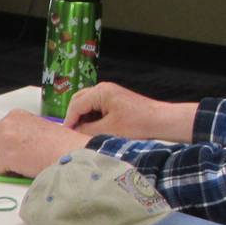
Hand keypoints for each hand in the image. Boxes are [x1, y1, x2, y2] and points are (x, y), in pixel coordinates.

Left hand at [0, 110, 91, 177]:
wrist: (71, 151)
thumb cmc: (59, 143)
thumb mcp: (35, 128)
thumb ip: (17, 131)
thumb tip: (2, 146)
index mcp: (15, 116)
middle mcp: (7, 124)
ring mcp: (5, 139)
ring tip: (9, 169)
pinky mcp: (7, 155)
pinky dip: (2, 172)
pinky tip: (15, 171)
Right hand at [62, 82, 195, 142]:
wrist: (160, 121)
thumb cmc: (136, 124)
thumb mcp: (107, 130)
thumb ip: (85, 130)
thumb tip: (73, 132)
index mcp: (100, 92)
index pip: (75, 105)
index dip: (68, 121)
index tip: (65, 135)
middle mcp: (103, 88)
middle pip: (78, 101)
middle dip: (74, 117)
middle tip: (71, 133)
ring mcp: (109, 92)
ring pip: (87, 103)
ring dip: (83, 117)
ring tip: (82, 132)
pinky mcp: (115, 99)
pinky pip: (96, 106)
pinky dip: (92, 116)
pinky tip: (93, 128)